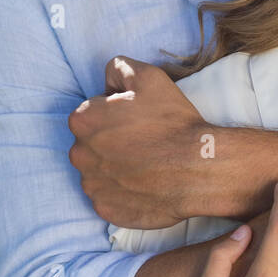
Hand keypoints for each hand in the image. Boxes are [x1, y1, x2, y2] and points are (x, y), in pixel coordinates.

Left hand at [68, 56, 208, 227]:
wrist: (198, 168)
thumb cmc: (173, 122)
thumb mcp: (148, 76)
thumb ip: (118, 67)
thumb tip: (108, 82)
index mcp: (83, 120)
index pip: (90, 113)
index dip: (114, 113)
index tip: (137, 119)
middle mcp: (79, 154)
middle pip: (90, 143)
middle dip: (110, 140)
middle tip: (143, 141)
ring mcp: (91, 185)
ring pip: (97, 171)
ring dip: (114, 166)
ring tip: (145, 163)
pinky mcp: (105, 209)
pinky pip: (108, 196)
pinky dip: (122, 191)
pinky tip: (144, 183)